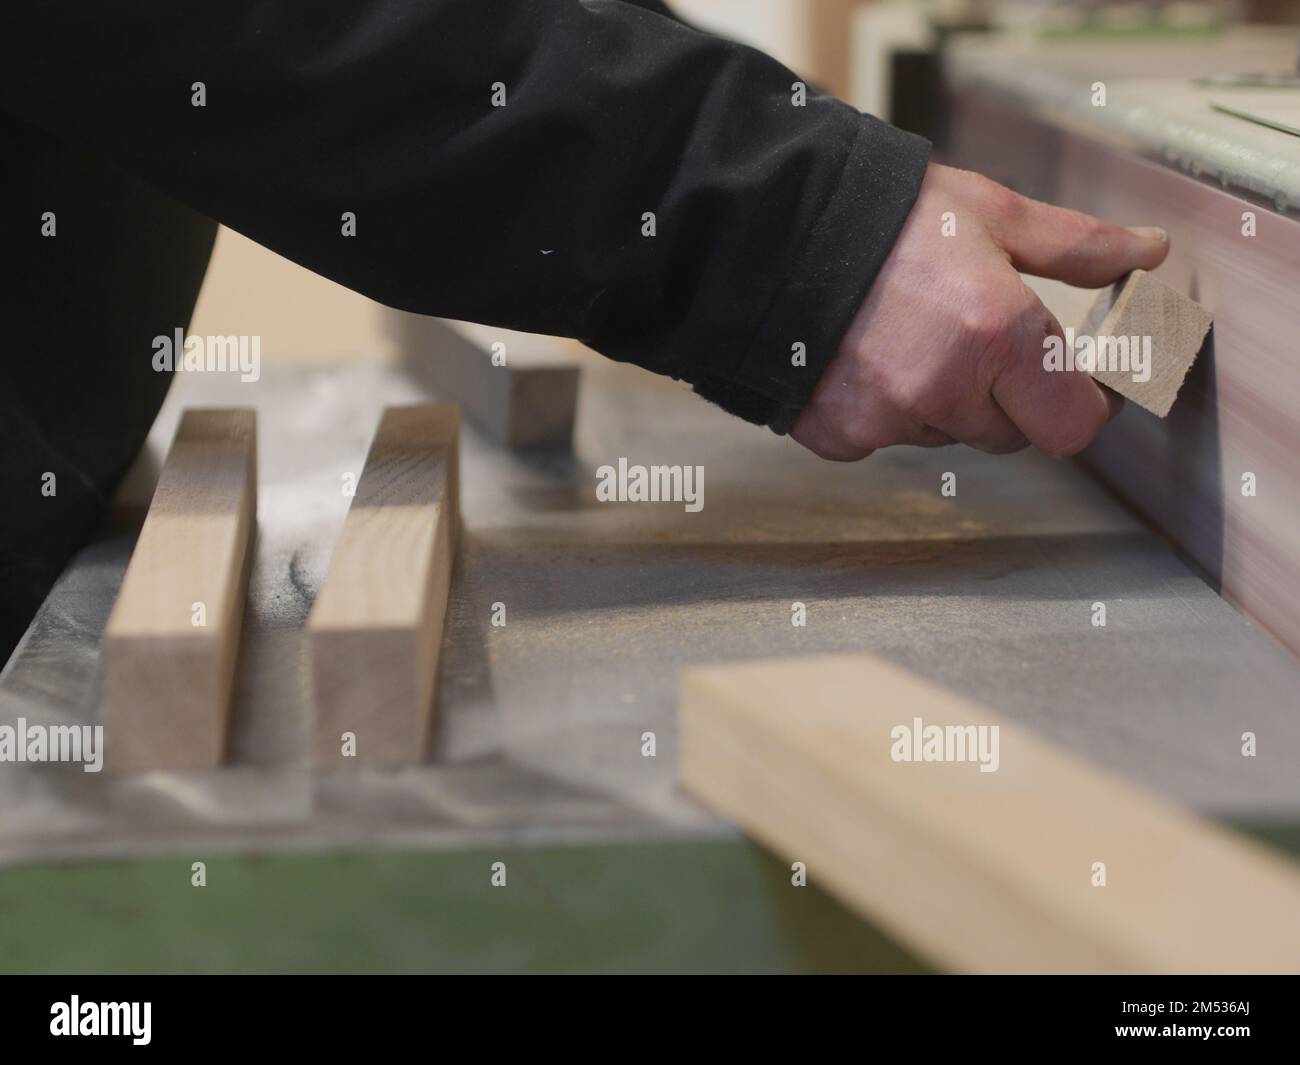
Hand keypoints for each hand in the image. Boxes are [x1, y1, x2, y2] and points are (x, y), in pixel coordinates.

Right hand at [791, 162, 1168, 459]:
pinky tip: (860, 357)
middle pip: (1007, 434)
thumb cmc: (883, 215)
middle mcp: (943, 391)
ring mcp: (884, 421)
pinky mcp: (836, 436)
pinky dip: (879, 409)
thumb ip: (1074, 247)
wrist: (768, 228)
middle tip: (972, 338)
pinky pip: (881, 438)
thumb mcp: (990, 214)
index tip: (1071, 382)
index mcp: (997, 336)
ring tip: (903, 335)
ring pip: (942, 434)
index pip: (1072, 426)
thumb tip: (1146, 252)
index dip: (1078, 405)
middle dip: (1003, 396)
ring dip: (938, 401)